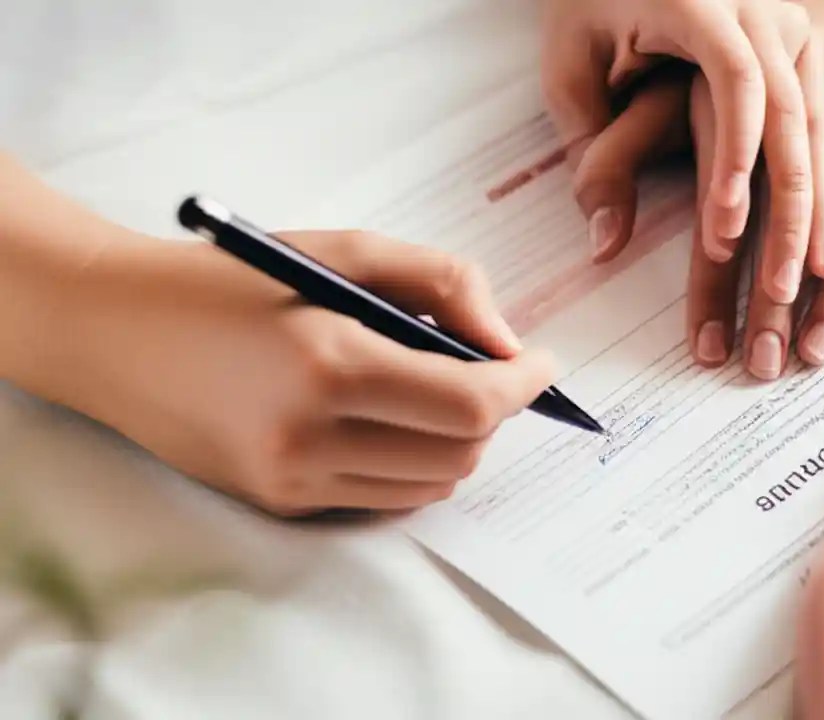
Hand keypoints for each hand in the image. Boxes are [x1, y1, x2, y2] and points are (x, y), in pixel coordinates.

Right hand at [52, 232, 556, 515]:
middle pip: (460, 452)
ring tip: (434, 390)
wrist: (116, 331)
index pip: (470, 405)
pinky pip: (383, 497)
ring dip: (455, 440)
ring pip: (429, 484)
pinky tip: (389, 419)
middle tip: (486, 368)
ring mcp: (291, 480)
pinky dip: (410, 462)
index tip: (542, 364)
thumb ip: (442, 286)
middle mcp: (310, 437)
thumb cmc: (232, 279)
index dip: (523, 386)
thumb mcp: (343, 252)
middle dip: (493, 412)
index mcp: (329, 364)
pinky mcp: (279, 502)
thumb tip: (510, 343)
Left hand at [542, 1, 823, 335]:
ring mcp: (804, 29)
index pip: (730, 79)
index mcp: (697, 4)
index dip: (731, 157)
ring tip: (823, 276)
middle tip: (777, 287)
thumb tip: (605, 247)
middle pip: (791, 112)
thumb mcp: (573, 73)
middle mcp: (763, 11)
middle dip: (787, 208)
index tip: (721, 233)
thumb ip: (597, 160)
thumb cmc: (601, 20)